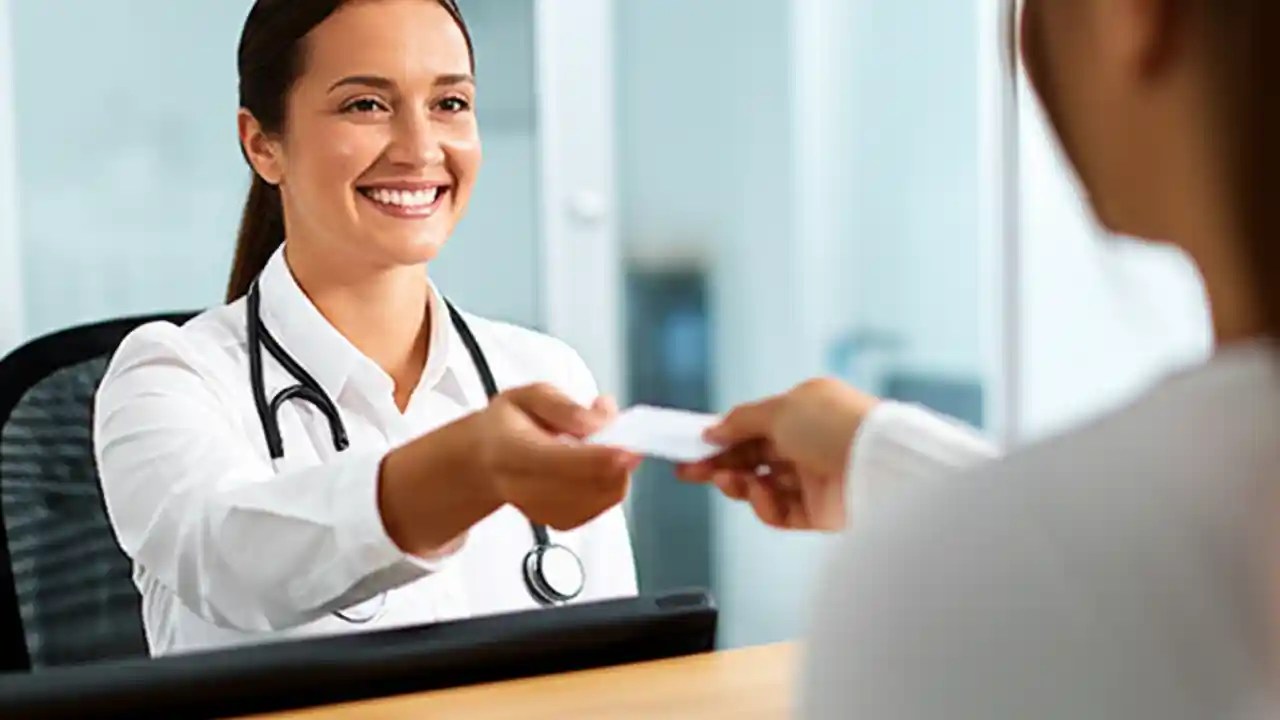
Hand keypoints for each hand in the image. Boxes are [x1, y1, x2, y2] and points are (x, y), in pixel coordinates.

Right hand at [380, 384, 639, 556]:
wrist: (486, 463)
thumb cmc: (508, 425)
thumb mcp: (529, 396)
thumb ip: (566, 406)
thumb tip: (602, 420)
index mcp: (514, 452)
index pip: (562, 462)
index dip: (602, 458)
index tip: (631, 447)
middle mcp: (527, 489)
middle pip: (591, 483)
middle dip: (618, 456)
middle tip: (615, 427)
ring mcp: (545, 512)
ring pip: (605, 494)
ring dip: (617, 466)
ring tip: (595, 442)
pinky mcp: (563, 522)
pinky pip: (605, 503)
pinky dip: (612, 480)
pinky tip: (594, 463)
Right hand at [677, 378, 877, 530]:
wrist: (877, 463)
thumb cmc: (836, 425)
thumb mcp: (778, 408)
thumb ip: (740, 421)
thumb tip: (714, 429)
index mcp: (806, 411)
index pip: (756, 425)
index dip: (724, 435)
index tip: (695, 445)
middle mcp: (811, 443)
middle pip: (755, 457)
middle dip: (721, 462)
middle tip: (690, 470)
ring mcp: (817, 478)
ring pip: (763, 486)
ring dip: (739, 484)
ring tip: (726, 480)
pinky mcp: (822, 512)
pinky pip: (781, 512)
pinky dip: (764, 506)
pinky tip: (758, 495)